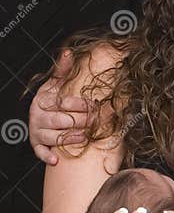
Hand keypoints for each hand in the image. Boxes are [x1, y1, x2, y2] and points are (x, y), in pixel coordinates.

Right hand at [29, 49, 91, 164]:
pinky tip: (55, 160)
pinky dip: (46, 156)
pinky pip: (39, 152)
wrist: (36, 115)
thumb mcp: (54, 84)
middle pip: (62, 120)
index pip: (64, 103)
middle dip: (81, 121)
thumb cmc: (50, 99)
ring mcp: (37, 131)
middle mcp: (38, 116)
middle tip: (97, 122)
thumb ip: (62, 70)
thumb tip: (68, 52)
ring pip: (54, 136)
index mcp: (43, 100)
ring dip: (69, 138)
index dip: (81, 105)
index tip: (95, 106)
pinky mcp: (36, 144)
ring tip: (84, 137)